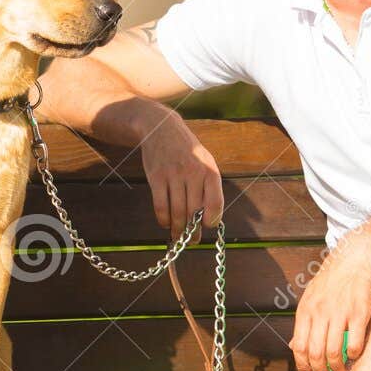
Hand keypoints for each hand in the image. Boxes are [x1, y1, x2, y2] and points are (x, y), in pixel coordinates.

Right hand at [140, 112, 223, 235]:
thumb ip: (209, 187)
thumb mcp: (205, 162)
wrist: (162, 129)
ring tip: (178, 238)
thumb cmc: (187, 152)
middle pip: (193, 211)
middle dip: (193, 231)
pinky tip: (166, 224)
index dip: (212, 219)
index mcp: (209, 171)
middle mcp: (193, 173)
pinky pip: (161, 206)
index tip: (207, 227)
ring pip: (177, 212)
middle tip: (192, 242)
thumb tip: (210, 218)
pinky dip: (163, 219)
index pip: (214, 202)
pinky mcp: (156, 178)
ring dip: (178, 230)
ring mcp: (173, 175)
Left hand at [290, 231, 370, 370]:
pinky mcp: (359, 313)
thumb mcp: (311, 298)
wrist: (355, 257)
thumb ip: (304, 322)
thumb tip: (293, 346)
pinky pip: (354, 343)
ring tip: (341, 370)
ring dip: (337, 368)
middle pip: (315, 354)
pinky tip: (354, 354)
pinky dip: (354, 355)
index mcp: (306, 311)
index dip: (303, 365)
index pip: (299, 347)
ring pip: (333, 353)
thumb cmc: (333, 279)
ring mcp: (340, 313)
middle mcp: (320, 313)